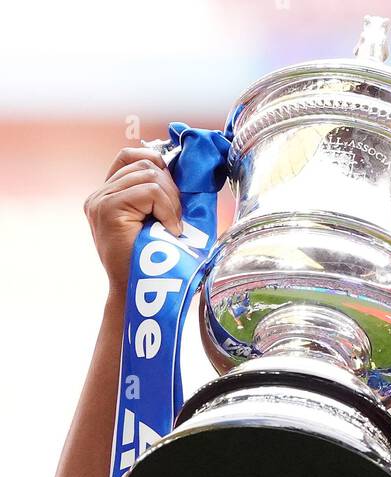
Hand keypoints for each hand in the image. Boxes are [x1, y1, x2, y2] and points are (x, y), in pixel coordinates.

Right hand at [84, 147, 182, 294]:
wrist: (137, 296)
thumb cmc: (153, 266)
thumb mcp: (155, 224)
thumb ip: (159, 197)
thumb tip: (183, 169)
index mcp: (108, 196)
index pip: (130, 157)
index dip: (157, 163)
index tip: (174, 192)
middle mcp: (99, 195)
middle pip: (144, 163)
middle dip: (170, 188)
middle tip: (177, 220)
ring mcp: (100, 200)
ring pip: (149, 174)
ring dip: (171, 200)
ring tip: (172, 228)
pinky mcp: (108, 209)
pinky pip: (149, 190)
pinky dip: (167, 208)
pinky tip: (170, 230)